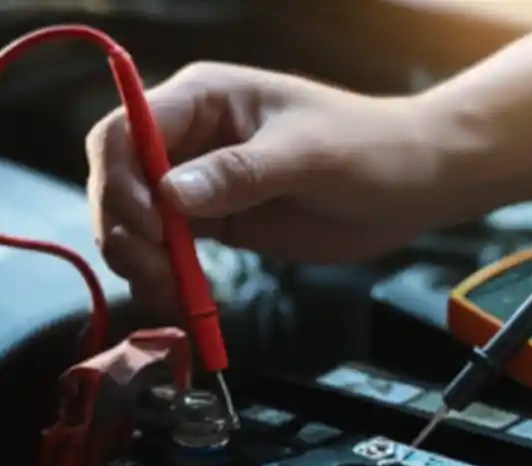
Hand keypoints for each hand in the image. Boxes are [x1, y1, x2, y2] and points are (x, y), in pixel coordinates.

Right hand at [85, 62, 465, 313]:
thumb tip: (171, 195)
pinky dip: (164, 278)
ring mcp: (199, 182)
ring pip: (133, 222)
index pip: (124, 130)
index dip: (121, 179)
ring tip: (173, 295)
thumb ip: (240, 174)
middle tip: (158, 273)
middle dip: (124, 230)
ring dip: (138, 262)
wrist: (414, 183)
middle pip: (117, 180)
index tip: (151, 225)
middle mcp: (189, 138)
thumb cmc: (370, 147)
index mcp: (203, 99)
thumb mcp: (309, 156)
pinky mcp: (216, 222)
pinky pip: (167, 251)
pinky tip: (183, 300)